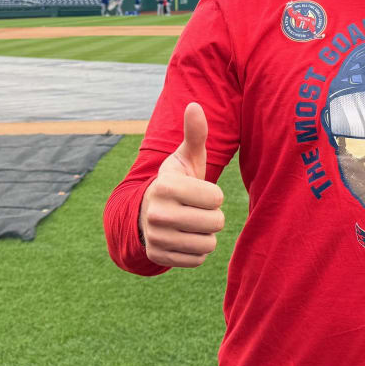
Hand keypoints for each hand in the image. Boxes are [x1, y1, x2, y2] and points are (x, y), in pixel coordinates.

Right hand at [139, 102, 225, 267]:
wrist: (148, 211)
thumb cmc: (177, 181)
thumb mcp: (185, 158)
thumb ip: (195, 135)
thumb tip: (195, 105)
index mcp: (165, 186)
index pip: (216, 198)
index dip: (213, 195)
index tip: (198, 192)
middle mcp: (157, 213)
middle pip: (215, 223)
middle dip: (212, 216)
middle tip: (196, 209)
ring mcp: (156, 238)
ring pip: (208, 244)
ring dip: (205, 234)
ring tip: (190, 223)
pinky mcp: (159, 257)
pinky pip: (198, 259)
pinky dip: (196, 251)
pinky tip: (184, 238)